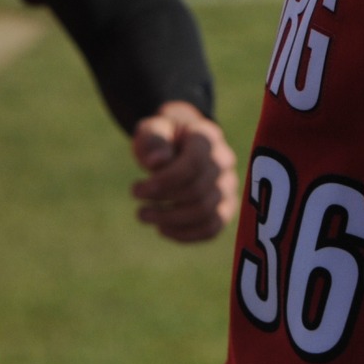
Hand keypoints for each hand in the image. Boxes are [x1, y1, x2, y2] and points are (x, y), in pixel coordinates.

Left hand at [130, 100, 238, 242]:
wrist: (181, 142)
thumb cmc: (163, 137)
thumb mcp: (153, 130)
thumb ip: (154, 140)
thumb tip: (156, 162)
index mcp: (207, 138)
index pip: (193, 164)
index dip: (164, 182)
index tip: (135, 191)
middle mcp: (224, 162)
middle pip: (198, 191)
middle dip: (163, 204)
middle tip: (139, 210)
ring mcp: (229, 185)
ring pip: (206, 213)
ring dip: (171, 221)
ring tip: (146, 217)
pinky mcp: (227, 206)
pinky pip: (212, 228)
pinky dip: (186, 234)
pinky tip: (162, 229)